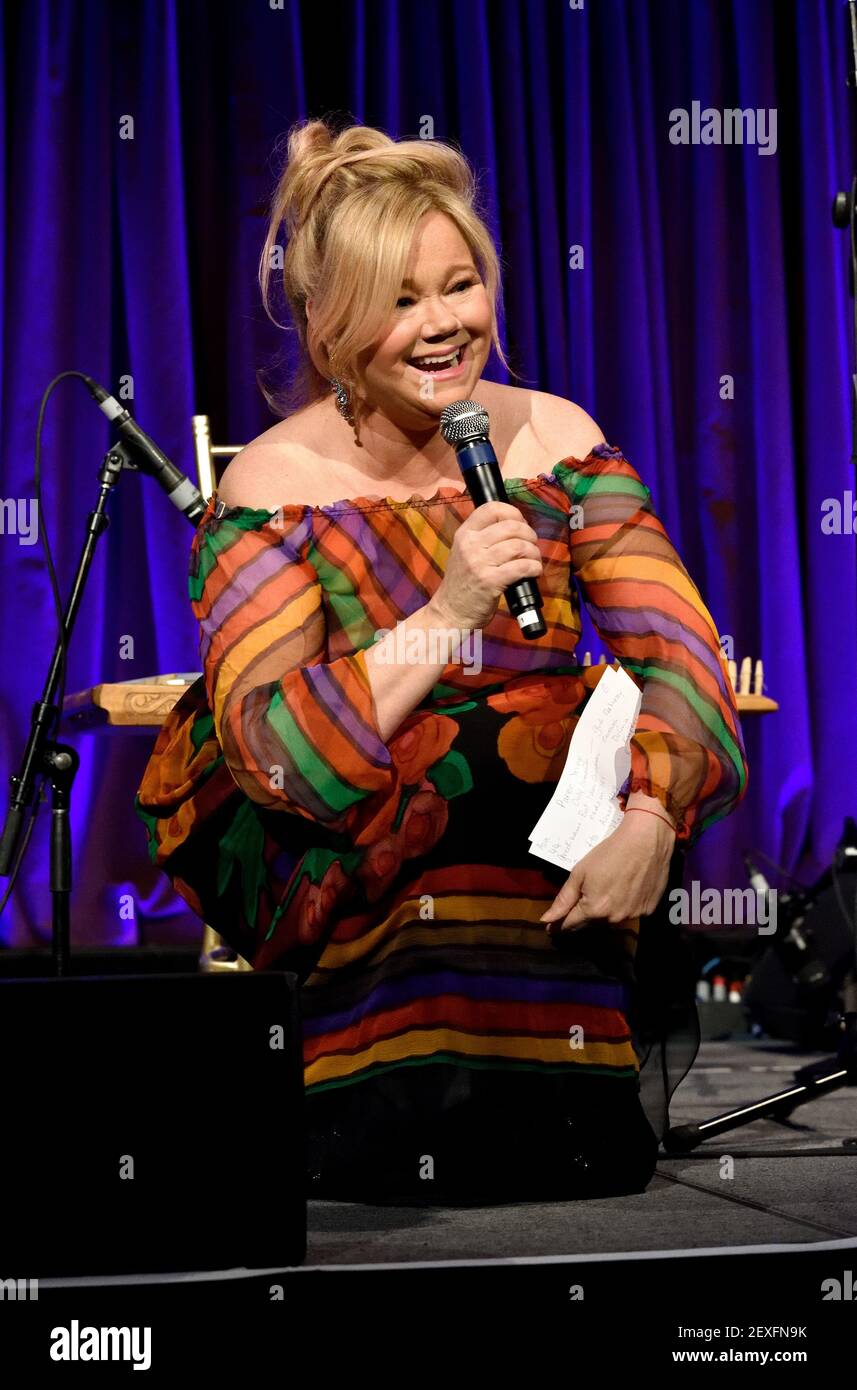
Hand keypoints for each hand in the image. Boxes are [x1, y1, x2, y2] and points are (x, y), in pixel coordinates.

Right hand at [430, 501, 542, 631]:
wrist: (450, 611)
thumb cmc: (463, 582)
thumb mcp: (464, 552)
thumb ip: (483, 537)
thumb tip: (516, 526)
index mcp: (465, 534)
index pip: (492, 508)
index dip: (513, 512)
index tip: (521, 524)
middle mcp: (470, 545)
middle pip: (511, 526)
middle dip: (529, 534)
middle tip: (531, 545)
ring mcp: (479, 563)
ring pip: (519, 546)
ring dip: (533, 552)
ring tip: (533, 560)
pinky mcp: (490, 581)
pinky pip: (521, 567)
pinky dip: (534, 567)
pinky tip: (534, 571)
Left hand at [539, 803, 675, 932]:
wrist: (646, 840)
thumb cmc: (610, 852)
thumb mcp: (580, 873)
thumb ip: (564, 899)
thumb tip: (547, 919)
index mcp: (595, 909)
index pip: (571, 925)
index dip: (559, 926)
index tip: (550, 927)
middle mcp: (614, 918)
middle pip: (591, 923)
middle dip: (582, 917)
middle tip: (578, 903)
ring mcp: (633, 915)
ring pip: (611, 920)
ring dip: (604, 912)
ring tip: (606, 890)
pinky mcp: (648, 910)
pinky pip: (630, 913)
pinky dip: (624, 906)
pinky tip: (624, 890)